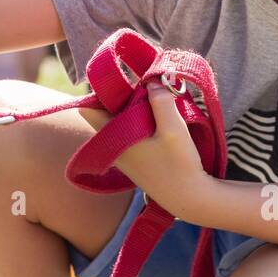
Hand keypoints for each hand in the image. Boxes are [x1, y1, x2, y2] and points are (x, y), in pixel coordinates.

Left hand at [111, 81, 207, 214]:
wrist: (189, 199)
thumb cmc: (180, 165)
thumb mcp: (174, 129)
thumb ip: (161, 102)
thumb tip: (151, 80)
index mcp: (113, 139)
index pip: (88, 109)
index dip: (99, 90)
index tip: (119, 77)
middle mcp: (113, 148)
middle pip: (103, 112)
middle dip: (118, 95)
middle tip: (139, 81)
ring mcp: (123, 156)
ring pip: (117, 122)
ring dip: (130, 107)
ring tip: (151, 95)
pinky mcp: (135, 160)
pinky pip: (128, 132)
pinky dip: (137, 120)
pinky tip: (157, 115)